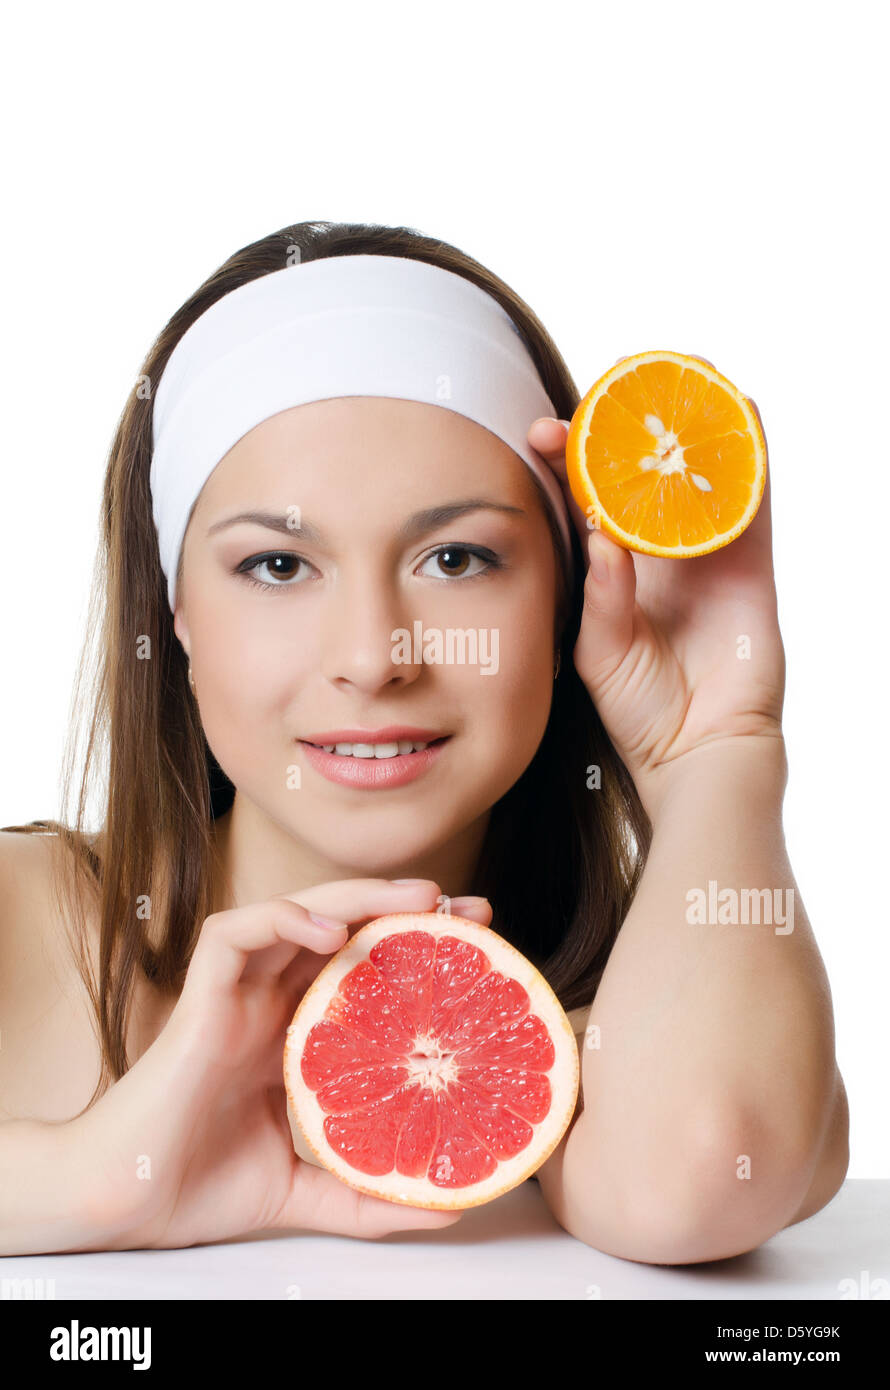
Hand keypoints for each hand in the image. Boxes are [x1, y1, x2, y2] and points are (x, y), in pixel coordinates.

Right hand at [76, 879, 492, 1248]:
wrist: (128, 1202)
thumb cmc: (201, 1186)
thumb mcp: (309, 1190)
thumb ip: (370, 1196)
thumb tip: (452, 1208)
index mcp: (294, 1034)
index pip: (362, 970)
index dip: (415, 949)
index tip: (478, 949)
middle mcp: (268, 1002)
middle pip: (340, 929)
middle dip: (402, 907)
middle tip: (467, 908)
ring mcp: (234, 994)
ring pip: (296, 913)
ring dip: (357, 896)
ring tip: (418, 897)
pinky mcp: (199, 996)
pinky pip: (235, 933)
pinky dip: (282, 919)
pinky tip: (328, 930)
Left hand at [529, 366, 785, 816]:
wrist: (696, 755)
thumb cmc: (640, 711)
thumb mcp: (601, 650)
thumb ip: (602, 595)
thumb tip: (600, 534)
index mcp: (612, 570)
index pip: (586, 499)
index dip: (567, 461)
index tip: (538, 431)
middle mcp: (657, 555)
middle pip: (643, 474)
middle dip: (628, 427)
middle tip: (612, 383)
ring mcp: (705, 558)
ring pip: (699, 476)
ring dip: (692, 426)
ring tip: (680, 372)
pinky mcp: (750, 569)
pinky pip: (752, 504)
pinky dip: (750, 458)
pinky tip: (744, 412)